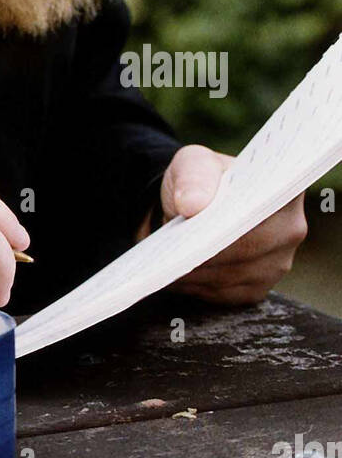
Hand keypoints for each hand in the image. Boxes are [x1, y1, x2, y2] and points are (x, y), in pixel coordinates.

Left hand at [139, 144, 307, 304]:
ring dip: (199, 274)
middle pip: (247, 250)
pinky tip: (176, 276)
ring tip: (167, 264)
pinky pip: (227, 294)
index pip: (260, 213)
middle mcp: (290, 230)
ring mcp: (278, 263)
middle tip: (173, 254)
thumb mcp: (192, 162)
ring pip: (233, 276)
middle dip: (207, 254)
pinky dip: (198, 287)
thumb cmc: (200, 180)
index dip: (230, 226)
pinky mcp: (258, 288)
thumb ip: (193, 176)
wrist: (198, 203)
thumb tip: (191, 205)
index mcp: (283, 190)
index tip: (200, 232)